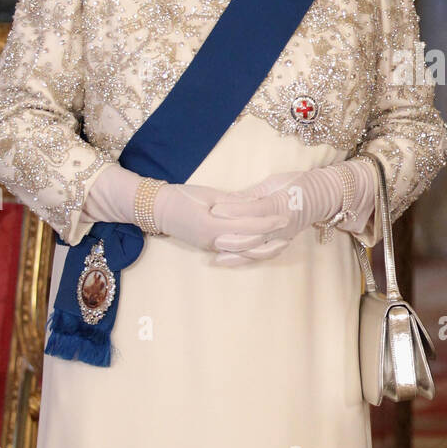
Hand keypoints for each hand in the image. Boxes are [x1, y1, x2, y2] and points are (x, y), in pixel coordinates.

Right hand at [151, 184, 284, 255]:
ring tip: (282, 243)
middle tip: (289, 229)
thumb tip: (256, 202)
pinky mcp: (209, 247)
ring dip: (263, 250)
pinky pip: (234, 252)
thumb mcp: (208, 194)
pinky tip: (263, 248)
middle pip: (247, 245)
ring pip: (242, 253)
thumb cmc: (181, 197)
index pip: (246, 227)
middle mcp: (212, 242)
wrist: (157, 209)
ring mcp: (210, 247)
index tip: (284, 217)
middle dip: (270, 238)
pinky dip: (249, 251)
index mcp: (211, 226)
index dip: (267, 223)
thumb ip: (233, 201)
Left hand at [208, 162, 374, 264]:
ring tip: (217, 256)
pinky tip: (235, 261)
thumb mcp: (277, 180)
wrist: (325, 195)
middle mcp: (284, 224)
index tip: (214, 209)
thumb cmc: (300, 183)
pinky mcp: (285, 242)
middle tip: (210, 237)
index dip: (234, 210)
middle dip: (232, 238)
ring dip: (237, 255)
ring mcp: (285, 235)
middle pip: (255, 235)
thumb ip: (255, 192)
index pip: (255, 209)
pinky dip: (249, 259)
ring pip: (259, 250)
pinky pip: (265, 254)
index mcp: (282, 204)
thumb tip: (231, 198)